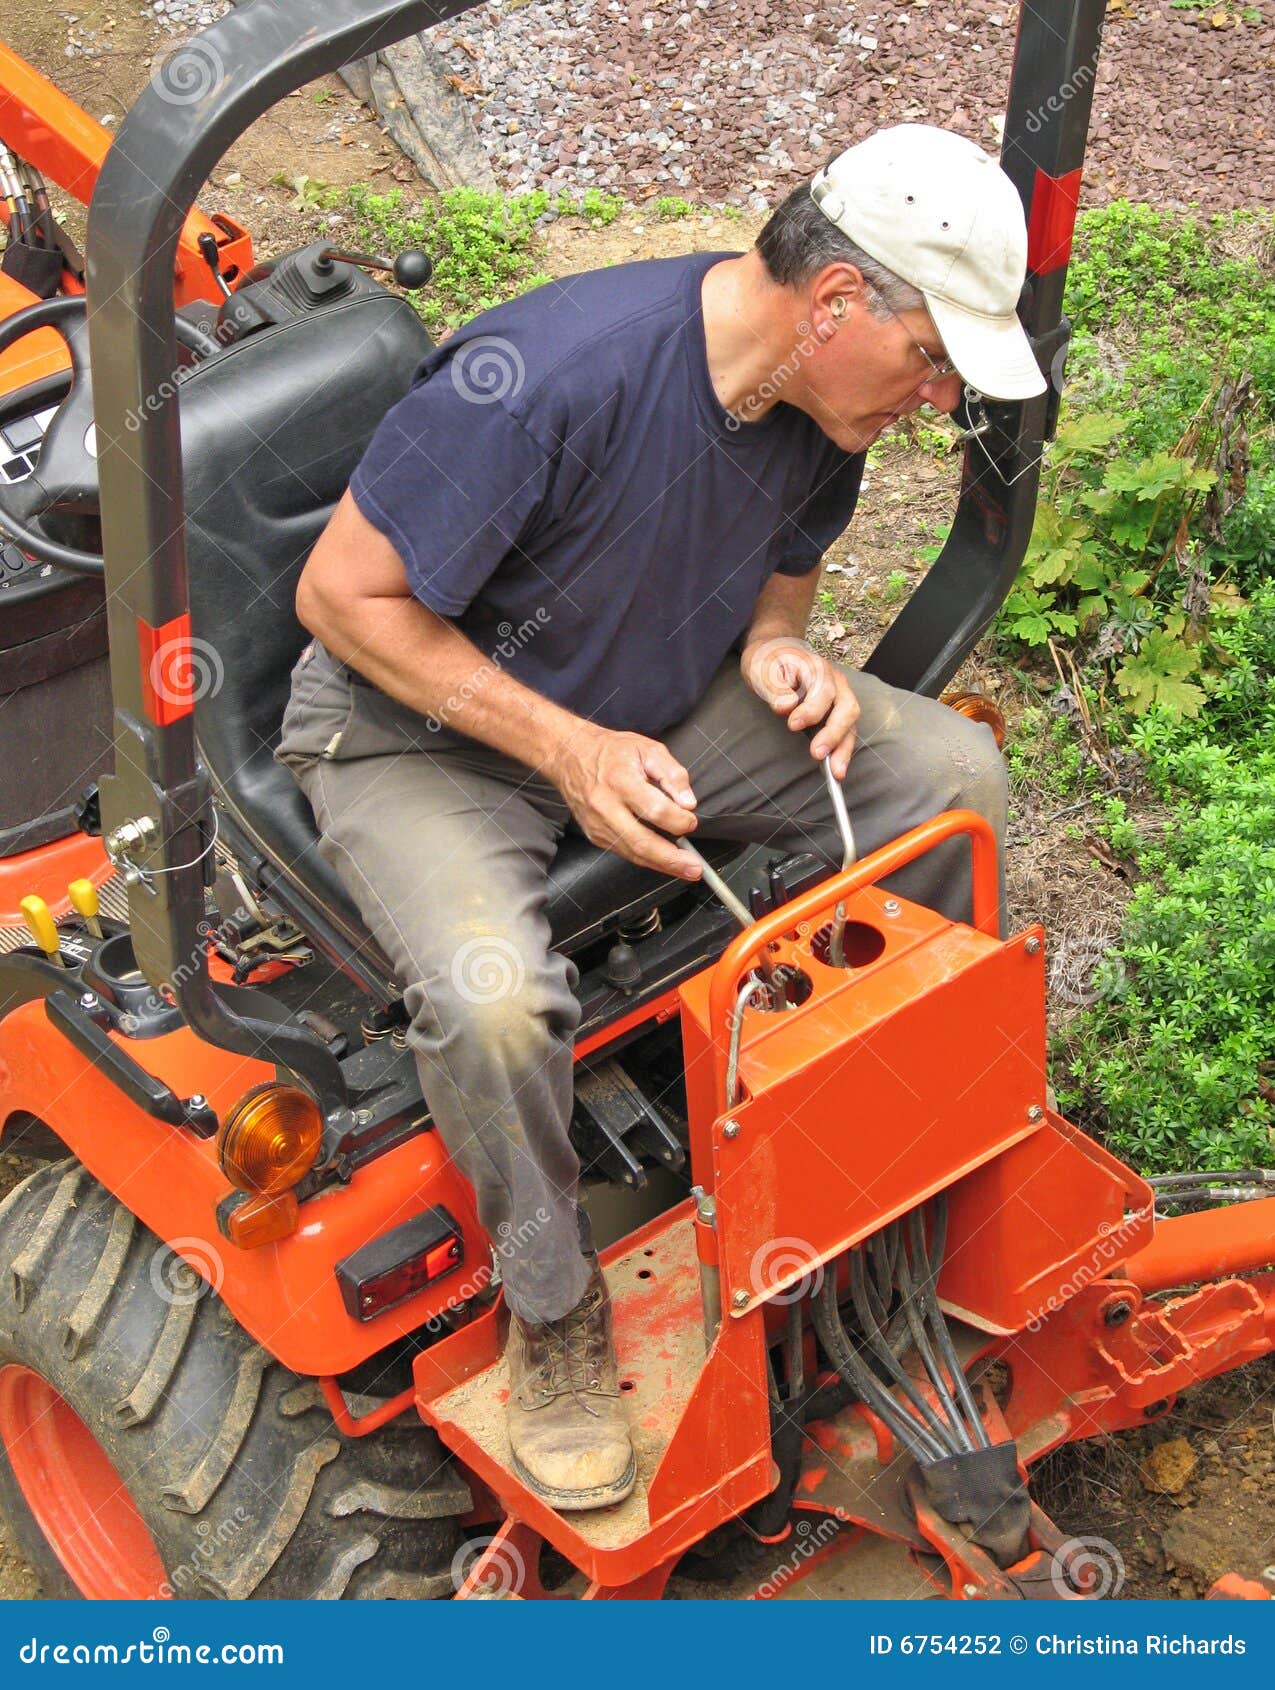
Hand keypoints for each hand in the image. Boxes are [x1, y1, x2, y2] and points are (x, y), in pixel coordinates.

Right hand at [549, 726, 699, 878]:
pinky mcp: (594, 835)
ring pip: (633, 853)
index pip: (655, 810)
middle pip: (642, 841)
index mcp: (621, 781)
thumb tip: (688, 803)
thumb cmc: (611, 752)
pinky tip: (664, 862)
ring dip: (662, 865)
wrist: (571, 756)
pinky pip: (625, 852)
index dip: (678, 820)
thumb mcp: (648, 749)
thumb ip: (672, 774)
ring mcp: (597, 824)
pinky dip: (647, 859)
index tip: (691, 821)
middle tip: (695, 869)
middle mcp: (605, 806)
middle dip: (672, 859)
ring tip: (686, 871)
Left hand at [741, 636, 859, 778]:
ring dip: (844, 748)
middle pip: (847, 708)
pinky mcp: (836, 712)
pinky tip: (831, 769)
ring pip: (850, 723)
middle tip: (818, 754)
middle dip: (835, 734)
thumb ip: (774, 687)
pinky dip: (840, 751)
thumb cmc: (768, 663)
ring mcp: (839, 696)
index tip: (793, 725)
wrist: (775, 655)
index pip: (823, 690)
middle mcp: (835, 681)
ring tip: (835, 773)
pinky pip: (844, 732)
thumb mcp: (762, 669)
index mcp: (817, 668)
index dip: (811, 710)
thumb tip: (787, 706)